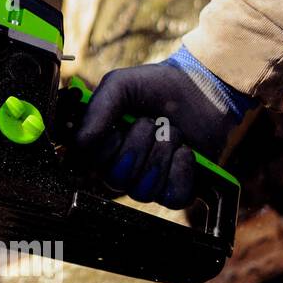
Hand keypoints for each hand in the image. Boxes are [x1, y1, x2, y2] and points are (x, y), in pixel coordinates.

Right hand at [75, 47, 252, 206]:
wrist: (202, 89)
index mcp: (102, 144)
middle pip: (116, 179)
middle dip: (139, 146)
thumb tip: (80, 142)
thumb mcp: (120, 85)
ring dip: (161, 157)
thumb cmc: (156, 86)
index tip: (120, 127)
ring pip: (143, 191)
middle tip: (152, 123)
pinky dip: (181, 171)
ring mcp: (148, 181)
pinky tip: (185, 152)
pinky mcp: (176, 189)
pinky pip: (172, 197)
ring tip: (172, 134)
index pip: (91, 163)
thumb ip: (97, 109)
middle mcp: (121, 167)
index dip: (107, 147)